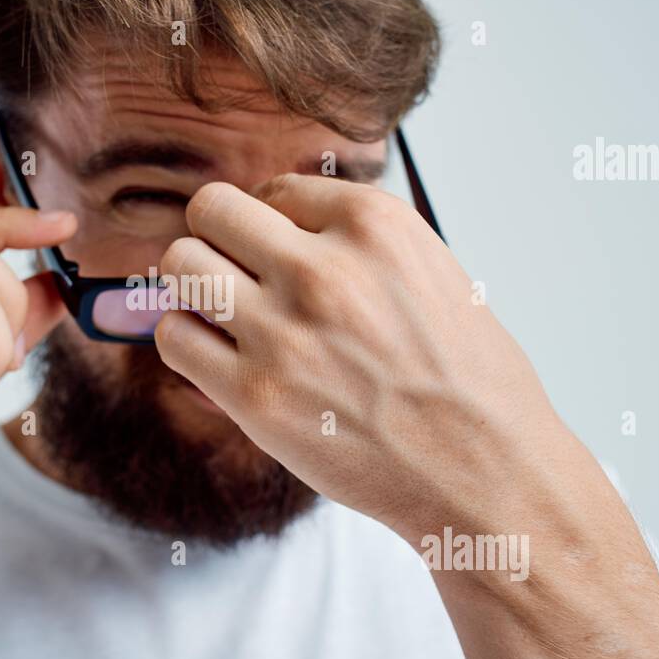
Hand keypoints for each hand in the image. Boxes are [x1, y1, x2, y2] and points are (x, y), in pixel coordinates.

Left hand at [154, 175, 580, 540]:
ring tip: (220, 312)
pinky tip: (217, 354)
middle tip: (233, 272)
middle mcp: (324, 269)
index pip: (274, 188)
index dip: (269, 222)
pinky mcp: (254, 396)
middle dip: (216, 238)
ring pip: (181, 265)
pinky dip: (186, 340)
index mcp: (375, 225)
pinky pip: (174, 336)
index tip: (277, 253)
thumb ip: (357, 241)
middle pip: (212, 211)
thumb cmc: (468, 380)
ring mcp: (284, 332)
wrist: (485, 470)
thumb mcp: (432, 270)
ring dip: (192, 284)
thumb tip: (283, 222)